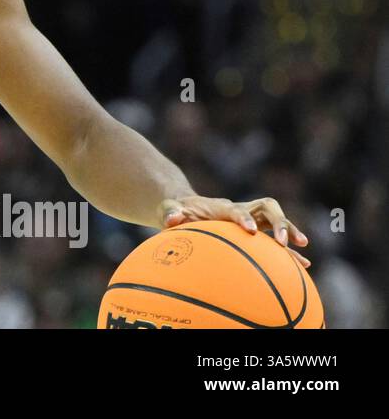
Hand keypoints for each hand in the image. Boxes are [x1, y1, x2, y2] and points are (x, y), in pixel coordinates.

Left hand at [160, 195, 310, 268]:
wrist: (187, 207)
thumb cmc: (177, 210)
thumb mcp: (169, 210)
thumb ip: (170, 213)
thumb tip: (172, 219)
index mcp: (222, 207)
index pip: (236, 209)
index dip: (244, 218)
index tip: (251, 231)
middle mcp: (242, 210)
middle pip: (267, 207)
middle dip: (278, 221)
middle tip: (284, 241)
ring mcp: (252, 219)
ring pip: (278, 220)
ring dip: (291, 230)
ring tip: (303, 247)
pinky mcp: (257, 231)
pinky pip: (277, 240)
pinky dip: (290, 251)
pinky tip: (304, 266)